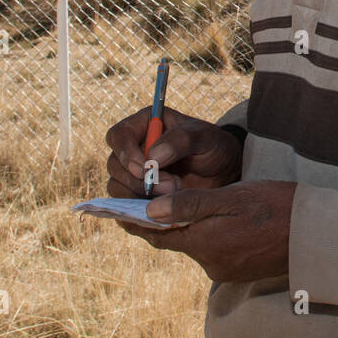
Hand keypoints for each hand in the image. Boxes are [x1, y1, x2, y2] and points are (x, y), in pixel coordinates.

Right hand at [105, 105, 242, 198]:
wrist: (222, 173)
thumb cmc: (212, 147)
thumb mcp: (204, 137)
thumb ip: (180, 140)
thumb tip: (152, 157)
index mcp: (144, 125)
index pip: (118, 136)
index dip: (125, 153)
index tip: (145, 168)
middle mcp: (133, 149)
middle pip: (115, 165)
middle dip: (139, 179)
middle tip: (172, 186)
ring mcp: (132, 175)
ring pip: (116, 187)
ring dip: (141, 196)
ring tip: (174, 195)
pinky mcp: (136, 197)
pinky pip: (124, 208)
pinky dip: (141, 212)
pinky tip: (164, 210)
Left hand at [119, 181, 296, 282]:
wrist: (316, 232)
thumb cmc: (275, 206)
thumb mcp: (231, 197)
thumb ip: (190, 204)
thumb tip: (150, 209)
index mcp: (203, 243)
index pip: (156, 233)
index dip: (136, 219)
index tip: (117, 208)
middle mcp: (210, 262)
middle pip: (175, 239)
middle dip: (161, 222)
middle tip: (146, 201)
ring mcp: (226, 268)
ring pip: (195, 244)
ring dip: (187, 227)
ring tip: (181, 204)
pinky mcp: (240, 269)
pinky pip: (213, 250)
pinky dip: (207, 235)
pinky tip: (215, 220)